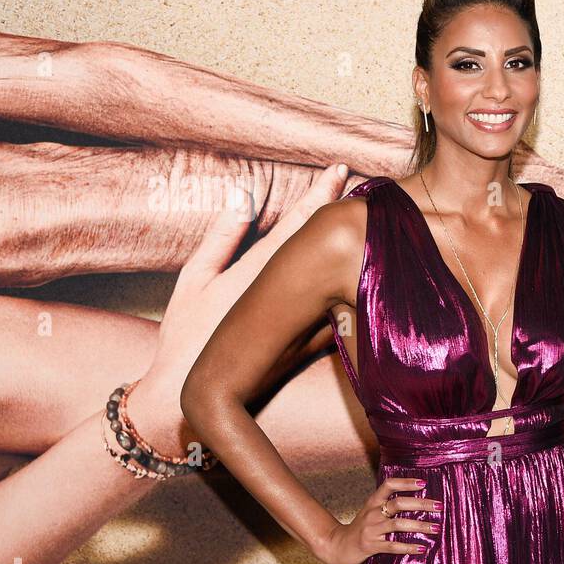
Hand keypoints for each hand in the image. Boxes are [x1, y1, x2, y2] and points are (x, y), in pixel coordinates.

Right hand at [127, 163, 352, 449]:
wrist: (192, 394)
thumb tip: (240, 200)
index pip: (297, 223)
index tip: (341, 169)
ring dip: (357, 247)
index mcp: (259, 270)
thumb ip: (220, 241)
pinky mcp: (313, 342)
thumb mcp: (195, 281)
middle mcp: (287, 290)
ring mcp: (303, 316)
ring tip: (378, 218)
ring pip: (338, 274)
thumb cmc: (185, 334)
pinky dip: (354, 284)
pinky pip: (341, 307)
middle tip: (375, 183)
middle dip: (348, 213)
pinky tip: (375, 271)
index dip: (319, 193)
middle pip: (325, 244)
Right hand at [310, 477, 441, 563]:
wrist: (338, 546)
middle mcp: (372, 513)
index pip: (389, 485)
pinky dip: (408, 547)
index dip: (406, 482)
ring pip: (398, 524)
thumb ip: (389, 505)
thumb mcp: (371, 512)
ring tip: (435, 528)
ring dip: (419, 526)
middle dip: (421, 504)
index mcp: (373, 502)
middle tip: (439, 506)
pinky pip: (393, 546)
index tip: (423, 483)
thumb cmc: (362, 528)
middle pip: (398, 503)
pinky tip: (422, 548)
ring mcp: (371, 529)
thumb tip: (419, 500)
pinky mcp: (371, 546)